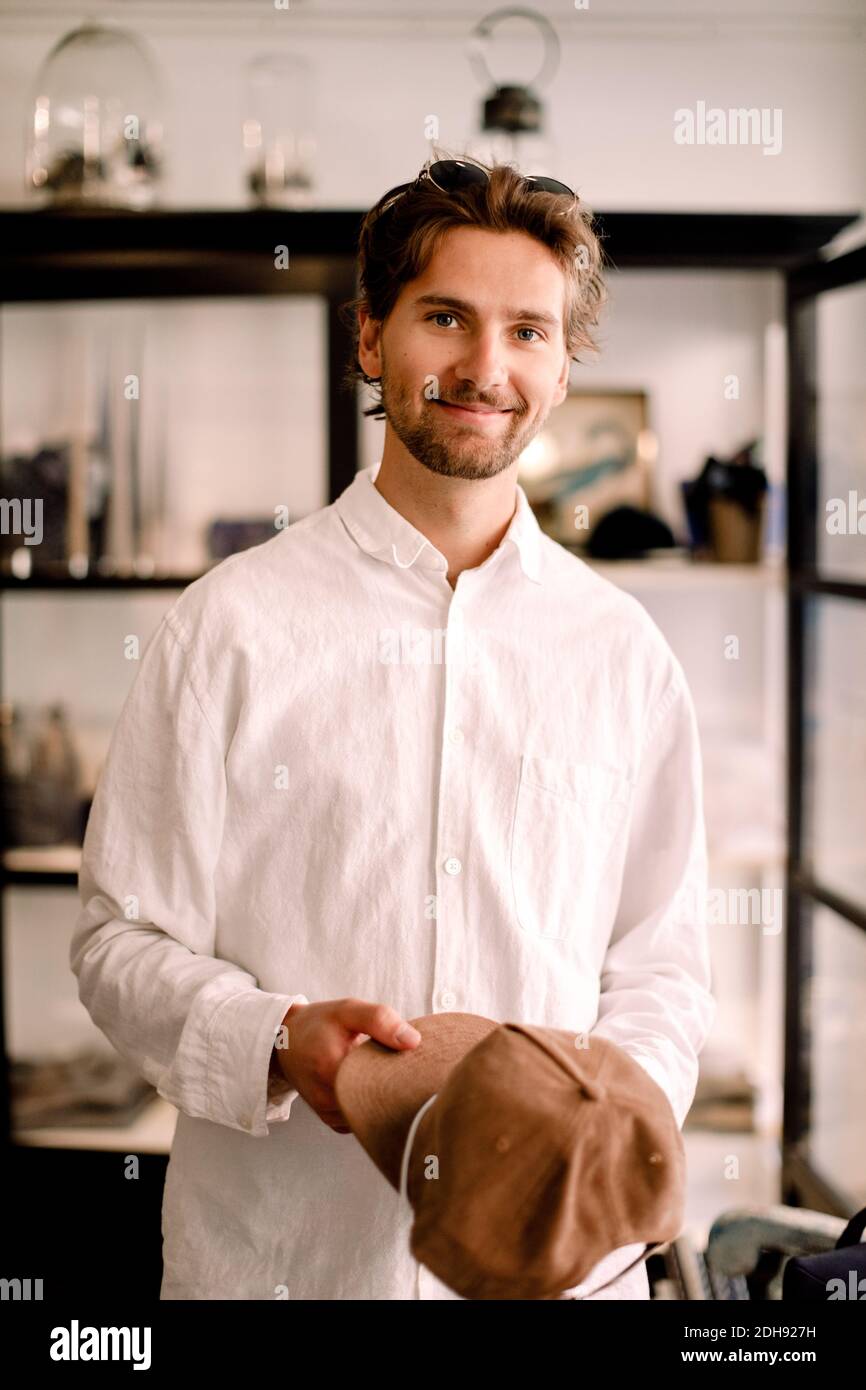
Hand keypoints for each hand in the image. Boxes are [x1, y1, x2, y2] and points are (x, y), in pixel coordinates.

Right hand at [273, 998, 420, 1133]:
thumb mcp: (347, 1010)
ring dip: (381, 1094)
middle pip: (380, 1101)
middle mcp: (329, 1099)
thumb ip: (380, 1020)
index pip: (384, 1081)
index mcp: (333, 1069)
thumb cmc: (319, 1022)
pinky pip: (360, 1117)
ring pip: (370, 1112)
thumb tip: (414, 1042)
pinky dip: (369, 1102)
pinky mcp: (331, 1120)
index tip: (408, 1056)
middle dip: (393, 1084)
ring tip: (380, 1070)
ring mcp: (330, 1114)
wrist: (284, 1041)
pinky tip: (369, 1083)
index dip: (401, 1069)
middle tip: (398, 1064)